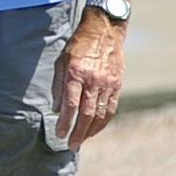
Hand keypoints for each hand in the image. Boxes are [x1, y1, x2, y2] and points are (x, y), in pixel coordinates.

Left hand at [55, 10, 126, 148]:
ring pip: (100, 113)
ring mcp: (107, 83)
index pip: (70, 105)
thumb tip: (57, 110)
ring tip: (82, 140)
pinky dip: (103, 121)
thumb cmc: (78, 46)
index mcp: (76, 73)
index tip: (60, 134)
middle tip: (71, 145)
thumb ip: (59, 86)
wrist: (104, 31)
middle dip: (78, 132)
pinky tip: (95, 129)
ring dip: (91, 130)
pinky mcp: (117, 85)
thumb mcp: (61, 61)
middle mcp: (93, 80)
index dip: (65, 122)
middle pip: (86, 113)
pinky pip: (110, 108)